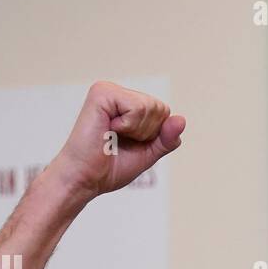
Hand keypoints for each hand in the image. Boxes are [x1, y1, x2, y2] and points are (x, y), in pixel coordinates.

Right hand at [46, 81, 184, 201]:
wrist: (85, 179)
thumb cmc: (109, 167)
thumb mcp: (148, 153)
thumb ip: (166, 138)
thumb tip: (182, 119)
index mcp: (127, 105)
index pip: (164, 113)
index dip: (153, 135)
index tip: (129, 143)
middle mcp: (118, 93)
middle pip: (160, 108)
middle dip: (147, 133)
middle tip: (120, 141)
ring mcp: (109, 90)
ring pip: (151, 107)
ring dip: (137, 131)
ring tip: (113, 136)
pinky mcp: (102, 92)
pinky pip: (137, 107)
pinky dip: (128, 125)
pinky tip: (109, 129)